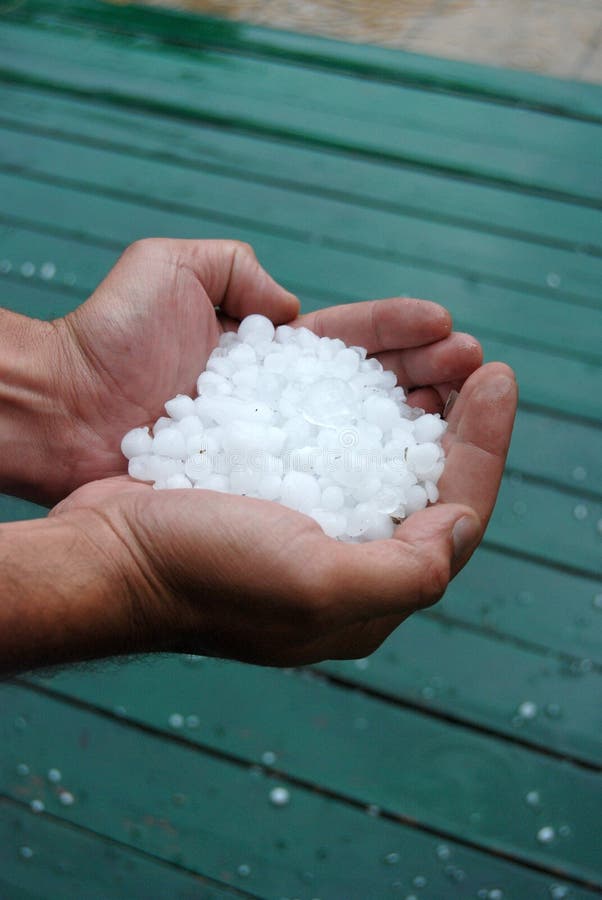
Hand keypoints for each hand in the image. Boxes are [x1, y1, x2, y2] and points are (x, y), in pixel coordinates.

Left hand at [32, 238, 481, 503]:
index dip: (399, 334)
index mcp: (269, 355)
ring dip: (415, 419)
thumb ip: (237, 268)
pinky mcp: (259, 491)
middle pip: (369, 389)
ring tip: (466, 402)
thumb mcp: (174, 268)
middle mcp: (279, 407)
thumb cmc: (109, 338)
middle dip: (426, 374)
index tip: (445, 327)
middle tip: (474, 367)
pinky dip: (371, 473)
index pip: (350, 342)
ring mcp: (273, 451)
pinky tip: (414, 467)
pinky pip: (327, 482)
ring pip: (360, 435)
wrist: (62, 410)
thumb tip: (292, 307)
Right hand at [50, 359, 515, 666]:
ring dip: (410, 400)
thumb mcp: (314, 588)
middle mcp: (344, 559)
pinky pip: (332, 437)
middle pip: (423, 482)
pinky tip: (366, 369)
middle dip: (455, 417)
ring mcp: (306, 522)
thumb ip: (408, 569)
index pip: (455, 515)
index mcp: (367, 594)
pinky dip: (356, 400)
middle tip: (472, 354)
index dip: (485, 444)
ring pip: (380, 454)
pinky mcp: (270, 489)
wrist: (105, 553)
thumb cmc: (203, 573)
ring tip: (433, 348)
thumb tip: (462, 523)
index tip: (498, 375)